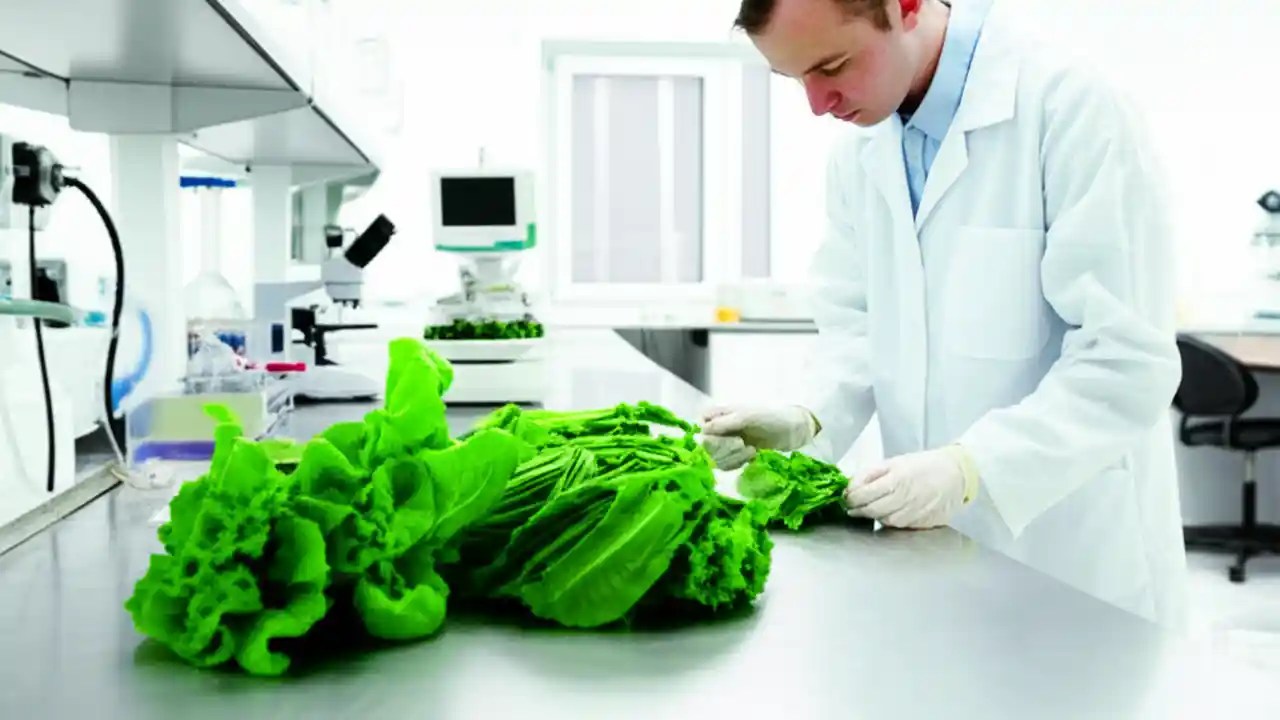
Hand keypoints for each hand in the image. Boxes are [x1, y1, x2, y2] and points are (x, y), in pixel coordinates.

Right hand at [699, 405, 817, 469]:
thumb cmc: (771, 416)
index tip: (726, 438)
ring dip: (734, 458)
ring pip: (716, 458)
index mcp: (719, 413)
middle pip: (707, 446)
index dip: (710, 437)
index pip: (701, 428)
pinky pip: (727, 465)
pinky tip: (752, 457)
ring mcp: (728, 442)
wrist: (794, 429)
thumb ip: (723, 423)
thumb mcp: (746, 417)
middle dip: (725, 449)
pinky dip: (739, 463)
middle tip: (742, 444)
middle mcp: (720, 427)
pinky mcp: (737, 455)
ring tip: (751, 451)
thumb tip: (701, 431)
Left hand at [844, 446, 968, 528]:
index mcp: (896, 480)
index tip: (846, 497)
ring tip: (870, 508)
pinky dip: (890, 521)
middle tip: (852, 507)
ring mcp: (914, 513)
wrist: (956, 474)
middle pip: (871, 511)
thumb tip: (851, 485)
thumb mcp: (894, 462)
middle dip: (858, 510)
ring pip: (884, 521)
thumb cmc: (924, 465)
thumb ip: (870, 474)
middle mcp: (904, 499)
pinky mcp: (922, 523)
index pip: (863, 494)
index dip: (850, 498)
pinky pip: (899, 526)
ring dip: (874, 516)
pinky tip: (889, 512)